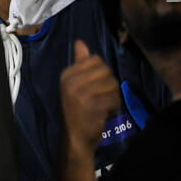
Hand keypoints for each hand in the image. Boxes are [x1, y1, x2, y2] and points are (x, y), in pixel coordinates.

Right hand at [59, 40, 120, 154]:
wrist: (74, 138)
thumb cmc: (76, 110)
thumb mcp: (74, 84)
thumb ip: (79, 62)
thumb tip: (79, 41)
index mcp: (66, 75)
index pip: (95, 60)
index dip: (100, 74)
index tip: (92, 88)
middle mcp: (71, 82)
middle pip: (106, 70)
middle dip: (108, 86)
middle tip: (98, 100)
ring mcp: (81, 94)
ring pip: (112, 84)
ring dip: (112, 97)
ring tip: (101, 107)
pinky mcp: (92, 105)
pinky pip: (114, 98)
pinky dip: (113, 107)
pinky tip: (104, 114)